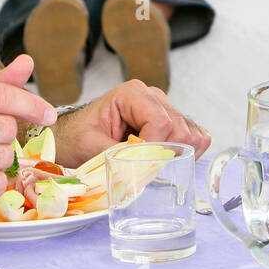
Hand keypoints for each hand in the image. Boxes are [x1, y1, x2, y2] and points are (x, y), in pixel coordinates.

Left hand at [58, 79, 210, 164]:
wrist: (73, 136)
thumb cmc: (78, 136)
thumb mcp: (90, 145)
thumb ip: (117, 156)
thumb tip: (140, 174)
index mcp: (133, 93)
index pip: (161, 122)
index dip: (154, 148)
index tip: (138, 164)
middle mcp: (154, 97)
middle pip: (180, 129)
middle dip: (164, 154)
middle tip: (142, 167)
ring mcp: (166, 109)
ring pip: (191, 135)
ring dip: (174, 155)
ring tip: (149, 162)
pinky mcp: (172, 123)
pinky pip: (195, 138)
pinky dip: (184, 153)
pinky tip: (161, 159)